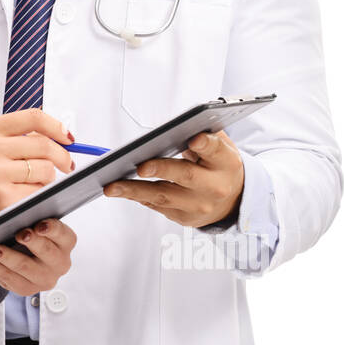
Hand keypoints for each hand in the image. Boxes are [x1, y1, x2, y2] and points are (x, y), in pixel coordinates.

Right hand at [0, 108, 74, 245]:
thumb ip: (13, 136)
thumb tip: (56, 135)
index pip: (33, 117)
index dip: (57, 126)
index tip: (68, 137)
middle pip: (44, 145)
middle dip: (62, 156)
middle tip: (65, 164)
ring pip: (45, 170)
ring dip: (48, 178)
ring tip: (35, 182)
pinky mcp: (2, 199)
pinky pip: (38, 192)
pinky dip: (39, 194)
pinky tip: (26, 196)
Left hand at [0, 218, 75, 294]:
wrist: (16, 253)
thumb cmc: (27, 230)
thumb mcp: (33, 220)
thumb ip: (34, 213)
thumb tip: (24, 205)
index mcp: (65, 241)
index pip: (64, 235)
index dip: (52, 230)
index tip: (39, 224)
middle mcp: (60, 262)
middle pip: (47, 252)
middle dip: (32, 243)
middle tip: (18, 234)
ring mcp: (45, 278)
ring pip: (26, 268)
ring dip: (8, 257)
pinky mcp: (28, 289)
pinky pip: (10, 281)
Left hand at [101, 130, 244, 228]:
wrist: (232, 200)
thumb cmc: (217, 165)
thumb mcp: (219, 146)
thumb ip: (201, 134)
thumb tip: (171, 126)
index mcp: (225, 162)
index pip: (216, 150)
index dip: (205, 144)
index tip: (194, 139)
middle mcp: (214, 186)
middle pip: (186, 176)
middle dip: (161, 170)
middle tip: (141, 166)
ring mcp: (199, 205)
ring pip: (163, 196)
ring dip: (134, 190)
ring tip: (111, 186)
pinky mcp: (184, 218)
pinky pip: (157, 206)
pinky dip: (137, 196)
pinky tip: (120, 190)